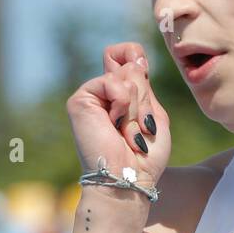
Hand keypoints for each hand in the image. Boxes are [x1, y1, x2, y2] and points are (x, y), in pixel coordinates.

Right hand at [66, 42, 170, 183]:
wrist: (129, 179)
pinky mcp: (80, 100)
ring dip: (137, 110)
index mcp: (122, 93)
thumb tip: (134, 58)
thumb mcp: (153, 114)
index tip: (144, 79)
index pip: (129, 52)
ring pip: (126, 76)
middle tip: (139, 129)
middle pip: (133, 67)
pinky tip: (115, 125)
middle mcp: (104, 91)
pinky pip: (113, 82)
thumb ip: (144, 85)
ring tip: (127, 134)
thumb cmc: (145, 156)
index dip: (137, 57)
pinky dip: (124, 106)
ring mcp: (92, 95)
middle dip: (145, 101)